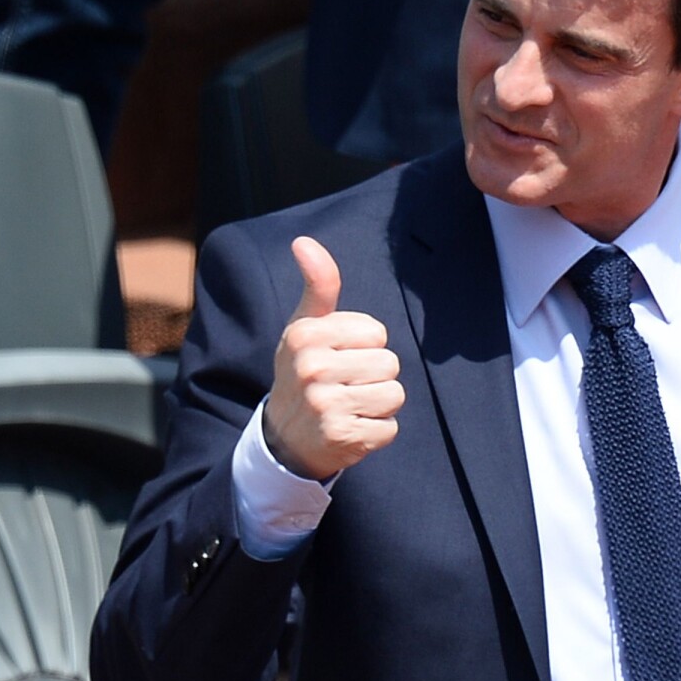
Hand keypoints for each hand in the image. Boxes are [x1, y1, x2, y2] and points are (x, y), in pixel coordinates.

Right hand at [263, 237, 403, 479]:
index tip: (340, 359)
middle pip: (389, 363)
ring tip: (350, 407)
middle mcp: (312, 368)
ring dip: (379, 405)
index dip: (366, 347)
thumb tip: (304, 241)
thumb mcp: (305, 328)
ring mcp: (326, 406)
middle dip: (375, 377)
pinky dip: (376, 432)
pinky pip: (390, 428)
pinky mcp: (342, 438)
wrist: (285, 439)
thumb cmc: (304, 373)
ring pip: (394, 395)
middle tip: (345, 387)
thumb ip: (317, 286)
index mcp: (305, 336)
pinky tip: (351, 430)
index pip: (377, 332)